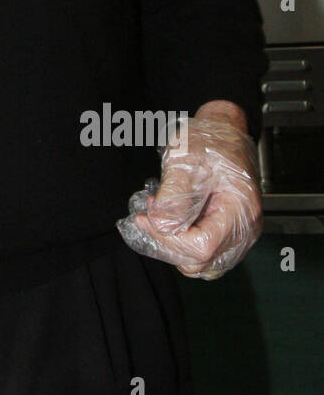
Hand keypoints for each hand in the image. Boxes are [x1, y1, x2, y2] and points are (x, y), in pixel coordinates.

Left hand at [117, 103, 261, 279]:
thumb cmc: (210, 140)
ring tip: (160, 214)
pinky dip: (184, 244)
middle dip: (168, 242)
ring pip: (202, 264)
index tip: (147, 218)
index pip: (201, 246)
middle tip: (150, 213)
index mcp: (240, 209)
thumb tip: (160, 224)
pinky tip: (171, 220)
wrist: (224, 130)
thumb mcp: (186, 159)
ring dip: (174, 246)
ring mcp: (240, 234)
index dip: (169, 238)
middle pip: (201, 261)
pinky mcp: (229, 233)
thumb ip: (174, 194)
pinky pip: (205, 254)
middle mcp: (246, 229)